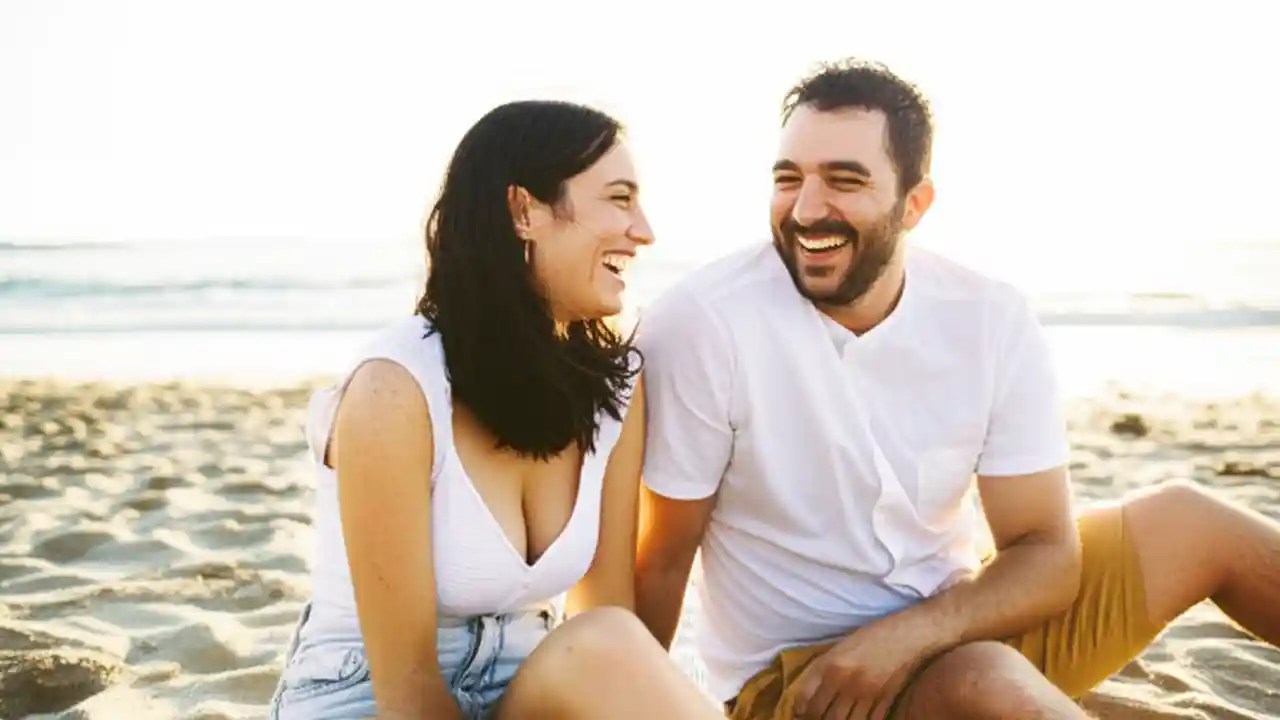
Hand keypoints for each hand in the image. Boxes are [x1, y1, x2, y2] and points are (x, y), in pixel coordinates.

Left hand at [790, 611, 946, 719]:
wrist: (912, 633)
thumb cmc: (877, 633)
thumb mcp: (844, 645)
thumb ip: (827, 665)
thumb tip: (812, 687)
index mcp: (831, 664)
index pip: (805, 695)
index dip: (799, 708)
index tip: (798, 712)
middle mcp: (846, 681)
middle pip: (822, 713)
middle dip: (815, 719)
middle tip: (814, 718)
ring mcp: (866, 694)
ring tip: (834, 719)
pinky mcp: (884, 701)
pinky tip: (856, 719)